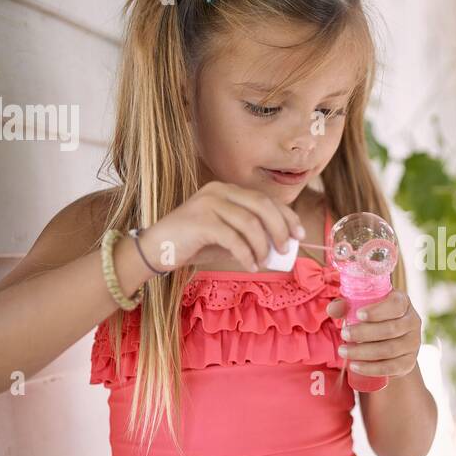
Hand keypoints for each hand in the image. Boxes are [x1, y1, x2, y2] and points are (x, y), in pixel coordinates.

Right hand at [141, 181, 305, 273]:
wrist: (156, 250)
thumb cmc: (195, 244)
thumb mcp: (228, 236)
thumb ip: (251, 235)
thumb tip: (282, 246)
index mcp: (227, 190)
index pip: (266, 199)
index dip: (287, 216)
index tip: (299, 235)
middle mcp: (219, 190)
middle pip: (262, 205)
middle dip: (279, 228)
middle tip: (285, 249)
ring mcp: (208, 203)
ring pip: (250, 222)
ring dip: (262, 246)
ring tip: (263, 261)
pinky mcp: (200, 220)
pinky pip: (233, 237)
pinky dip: (246, 254)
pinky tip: (250, 265)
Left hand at [325, 289, 421, 379]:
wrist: (389, 342)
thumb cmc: (372, 320)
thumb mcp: (360, 308)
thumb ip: (345, 307)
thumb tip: (333, 309)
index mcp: (402, 302)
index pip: (395, 305)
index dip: (377, 311)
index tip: (358, 315)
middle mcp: (412, 321)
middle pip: (390, 329)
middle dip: (364, 333)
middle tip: (344, 335)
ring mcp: (413, 343)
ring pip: (389, 350)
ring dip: (364, 352)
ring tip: (344, 351)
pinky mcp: (409, 362)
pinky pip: (391, 367)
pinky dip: (371, 368)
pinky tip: (355, 366)